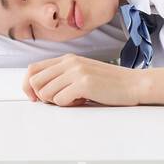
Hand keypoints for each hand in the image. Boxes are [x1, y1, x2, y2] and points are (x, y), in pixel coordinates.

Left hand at [23, 54, 141, 106]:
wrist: (134, 84)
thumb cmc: (109, 83)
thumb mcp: (82, 72)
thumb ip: (62, 76)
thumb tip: (38, 91)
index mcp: (67, 58)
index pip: (33, 69)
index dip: (28, 85)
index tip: (35, 98)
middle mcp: (69, 62)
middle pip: (35, 81)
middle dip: (41, 96)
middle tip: (58, 101)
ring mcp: (76, 71)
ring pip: (46, 93)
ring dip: (57, 102)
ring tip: (75, 100)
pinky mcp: (84, 83)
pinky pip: (60, 100)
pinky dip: (68, 105)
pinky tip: (83, 101)